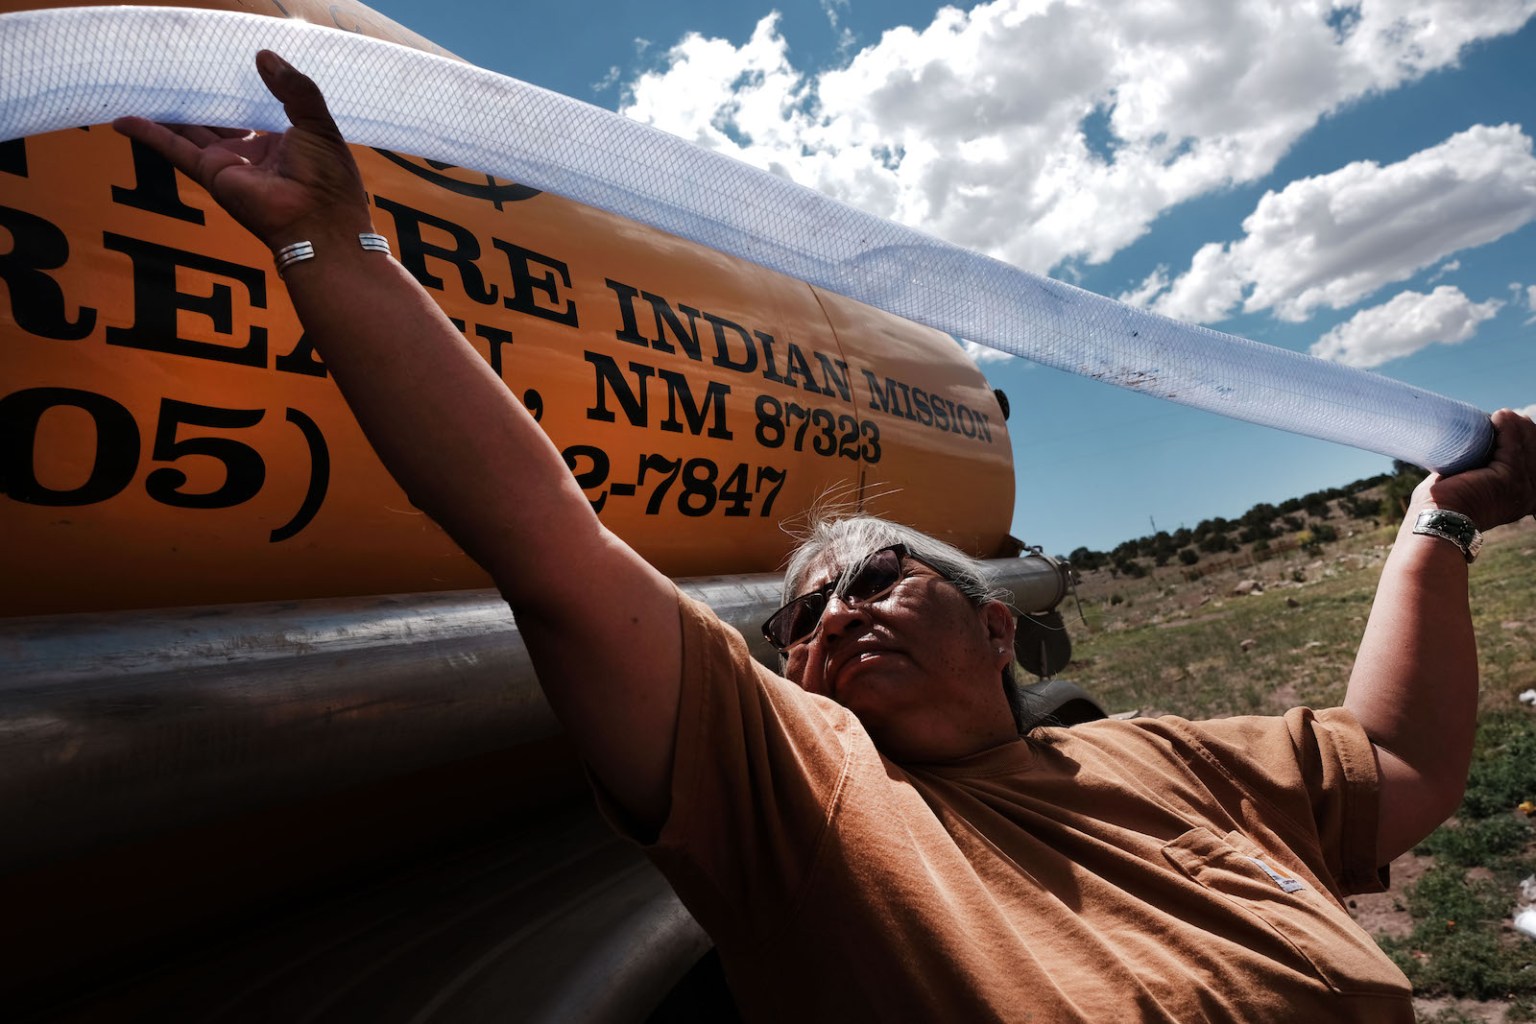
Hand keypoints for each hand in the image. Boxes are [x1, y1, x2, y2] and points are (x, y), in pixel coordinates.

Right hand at [112, 51, 370, 248]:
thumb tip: (263, 55)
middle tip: (173, 73)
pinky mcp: (212, 174)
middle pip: (217, 121)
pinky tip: (125, 119)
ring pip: (190, 131)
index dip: (237, 91)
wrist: (319, 222)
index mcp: (281, 143)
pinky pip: (175, 149)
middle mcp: (252, 154)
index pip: (252, 111)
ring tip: (142, 87)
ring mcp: (229, 164)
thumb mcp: (317, 123)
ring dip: (167, 112)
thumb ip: (293, 88)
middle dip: (197, 100)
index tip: (220, 68)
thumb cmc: (328, 179)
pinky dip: (149, 134)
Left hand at [1419, 408, 1535, 530]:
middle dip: (1521, 430)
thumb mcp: (1471, 486)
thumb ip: (1479, 471)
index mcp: (1523, 499)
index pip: (1533, 462)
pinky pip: (1512, 445)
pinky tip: (1498, 418)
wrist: (1435, 522)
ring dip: (1514, 425)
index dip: (1523, 441)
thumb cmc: (1443, 507)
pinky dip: (1507, 428)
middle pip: (1534, 451)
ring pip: (1525, 445)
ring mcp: (1521, 487)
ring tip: (1500, 415)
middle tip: (1502, 417)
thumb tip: (1472, 451)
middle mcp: (1529, 495)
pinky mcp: (1508, 477)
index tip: (1506, 426)